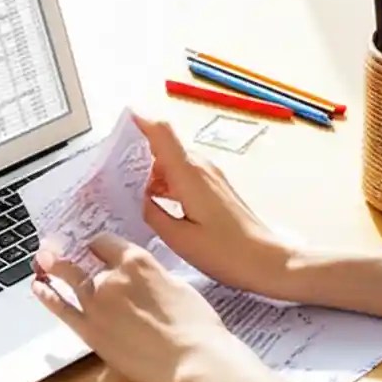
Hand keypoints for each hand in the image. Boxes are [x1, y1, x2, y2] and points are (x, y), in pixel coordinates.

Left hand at [32, 233, 265, 381]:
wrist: (194, 361)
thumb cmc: (197, 326)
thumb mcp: (177, 285)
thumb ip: (151, 277)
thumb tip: (141, 279)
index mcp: (136, 261)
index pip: (105, 242)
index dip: (99, 244)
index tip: (95, 248)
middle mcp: (111, 278)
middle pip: (83, 260)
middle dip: (67, 253)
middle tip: (54, 248)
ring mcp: (97, 305)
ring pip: (68, 279)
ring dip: (53, 268)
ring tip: (41, 262)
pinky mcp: (90, 332)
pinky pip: (61, 309)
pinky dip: (47, 296)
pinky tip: (39, 288)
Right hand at [134, 114, 295, 298]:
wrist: (268, 260)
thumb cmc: (227, 252)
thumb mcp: (179, 239)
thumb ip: (153, 214)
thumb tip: (140, 199)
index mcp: (189, 173)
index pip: (161, 131)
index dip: (138, 121)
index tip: (117, 124)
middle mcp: (201, 167)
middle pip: (163, 144)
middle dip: (137, 153)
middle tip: (112, 172)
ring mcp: (210, 176)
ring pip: (173, 161)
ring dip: (152, 171)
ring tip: (130, 193)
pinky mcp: (215, 188)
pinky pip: (184, 174)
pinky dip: (166, 183)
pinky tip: (157, 204)